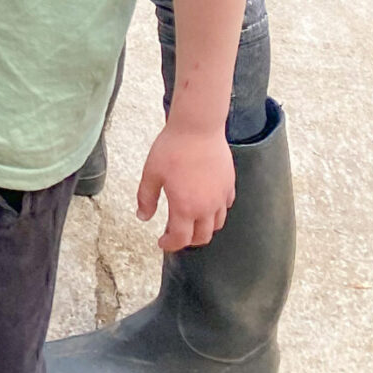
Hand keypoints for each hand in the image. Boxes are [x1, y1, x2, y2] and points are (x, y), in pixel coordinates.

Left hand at [137, 121, 235, 251]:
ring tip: (190, 220)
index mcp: (185, 207)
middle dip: (187, 240)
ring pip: (216, 224)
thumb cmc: (173, 148)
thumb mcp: (151, 173)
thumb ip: (146, 198)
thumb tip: (143, 217)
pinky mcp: (229, 185)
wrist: (198, 128)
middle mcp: (206, 207)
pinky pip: (225, 207)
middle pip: (202, 237)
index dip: (170, 244)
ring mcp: (221, 197)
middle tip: (175, 234)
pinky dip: (216, 212)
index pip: (180, 239)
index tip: (162, 242)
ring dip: (203, 228)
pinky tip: (206, 203)